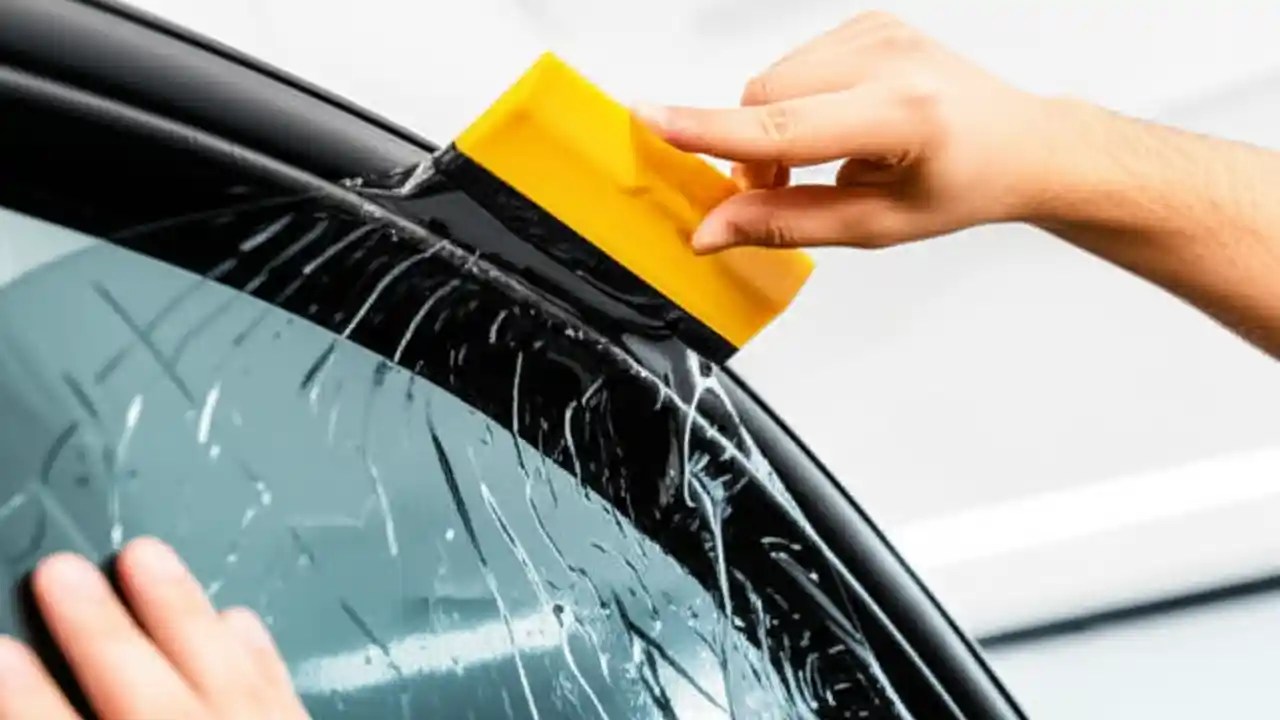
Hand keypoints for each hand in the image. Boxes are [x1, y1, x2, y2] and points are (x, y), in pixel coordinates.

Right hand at [0, 538, 308, 718]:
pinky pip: (284, 695)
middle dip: (98, 629)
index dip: (28, 697)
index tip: (0, 651)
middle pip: (142, 695)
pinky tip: (238, 618)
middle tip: (60, 570)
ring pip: (222, 675)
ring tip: (147, 555)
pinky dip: (257, 654)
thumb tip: (30, 685)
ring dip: (179, 610)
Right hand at [636, 11, 1064, 251]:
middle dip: (754, 151)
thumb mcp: (876, 225)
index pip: (782, 126)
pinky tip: (834, 122)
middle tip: (785, 189)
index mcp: (901, 115)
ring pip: (770, 80)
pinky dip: (794, 102)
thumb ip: (786, 225)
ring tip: (823, 156)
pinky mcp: (869, 20)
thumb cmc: (962, 184)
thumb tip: (712, 229)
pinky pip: (792, 64)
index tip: (652, 119)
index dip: (710, 131)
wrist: (1018, 143)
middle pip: (763, 99)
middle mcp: (890, 58)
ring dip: (773, 126)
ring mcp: (878, 30)